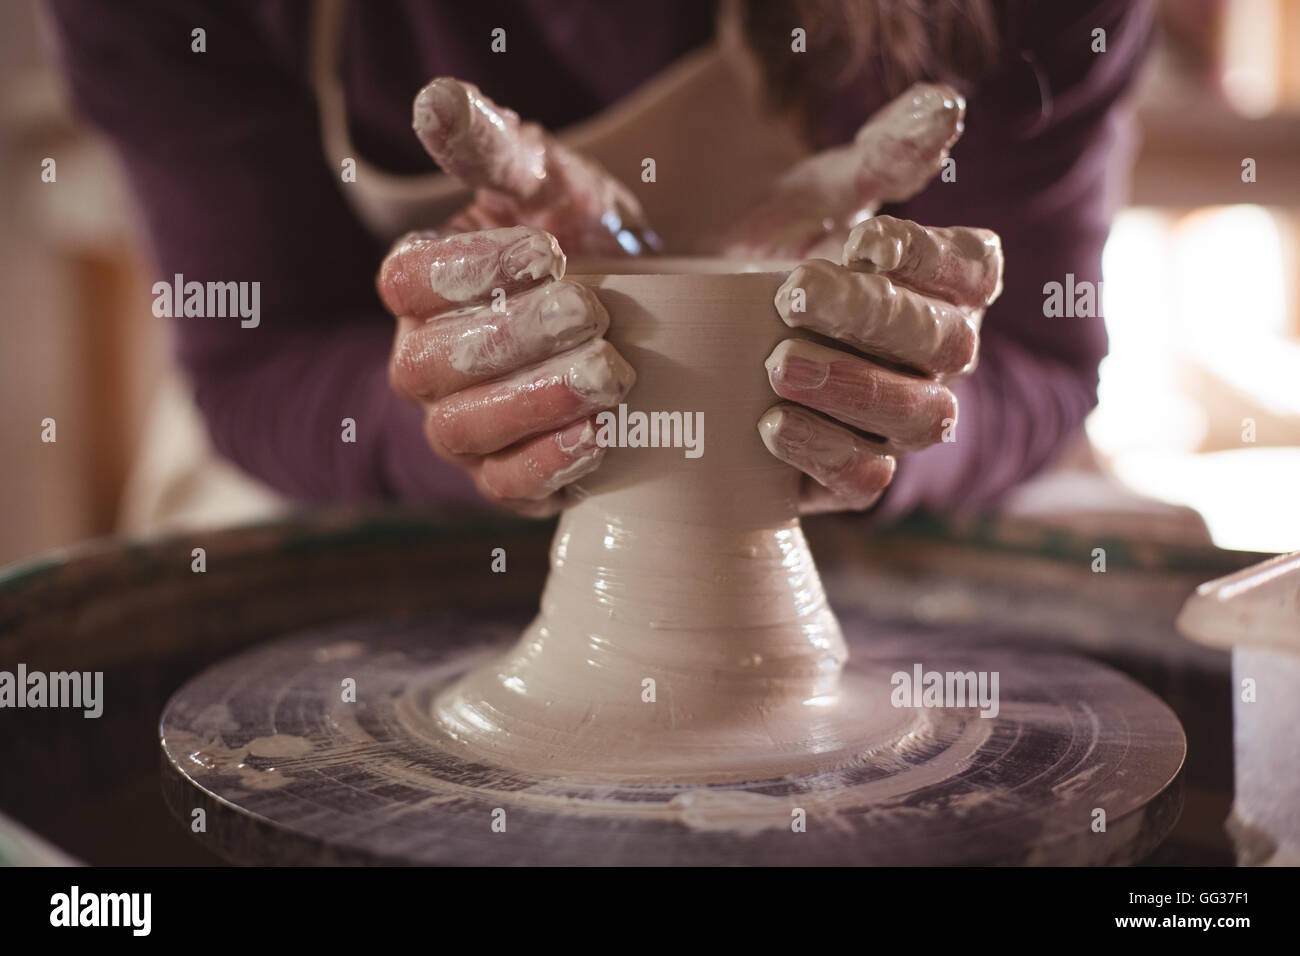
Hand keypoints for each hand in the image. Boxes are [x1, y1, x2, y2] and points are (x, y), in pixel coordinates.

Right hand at [379, 78, 647, 515]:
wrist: (646, 319)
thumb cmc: (585, 246)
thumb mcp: (551, 187)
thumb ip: (500, 151)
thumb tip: (438, 100)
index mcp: (420, 287)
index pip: (406, 282)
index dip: (470, 270)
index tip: (550, 252)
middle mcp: (422, 363)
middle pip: (430, 363)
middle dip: (514, 338)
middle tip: (593, 313)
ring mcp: (459, 426)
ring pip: (462, 430)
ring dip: (536, 402)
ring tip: (611, 375)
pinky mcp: (503, 478)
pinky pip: (504, 486)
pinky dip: (548, 465)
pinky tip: (600, 436)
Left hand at [727, 84, 1003, 513]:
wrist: (699, 328)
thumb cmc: (776, 253)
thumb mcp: (818, 197)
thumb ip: (882, 156)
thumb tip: (948, 108)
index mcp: (947, 284)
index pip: (975, 271)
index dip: (930, 258)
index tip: (865, 240)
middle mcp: (938, 356)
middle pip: (944, 345)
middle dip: (873, 318)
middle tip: (793, 292)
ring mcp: (898, 419)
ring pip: (916, 418)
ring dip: (850, 389)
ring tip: (777, 363)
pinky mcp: (850, 470)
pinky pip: (866, 479)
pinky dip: (824, 454)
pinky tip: (768, 426)